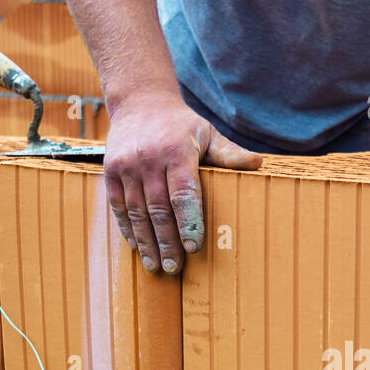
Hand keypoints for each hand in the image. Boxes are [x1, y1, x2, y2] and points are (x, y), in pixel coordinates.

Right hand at [104, 95, 261, 274]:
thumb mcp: (208, 133)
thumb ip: (230, 154)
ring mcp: (126, 166)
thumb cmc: (181, 124)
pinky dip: (128, 229)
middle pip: (159, 209)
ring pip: (137, 211)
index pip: (184, 194)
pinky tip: (138, 247)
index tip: (194, 248)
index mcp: (177, 152)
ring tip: (156, 266)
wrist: (140, 101)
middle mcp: (149, 160)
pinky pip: (119, 206)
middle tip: (174, 268)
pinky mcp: (111, 171)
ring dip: (146, 242)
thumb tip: (258, 163)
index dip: (188, 223)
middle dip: (167, 242)